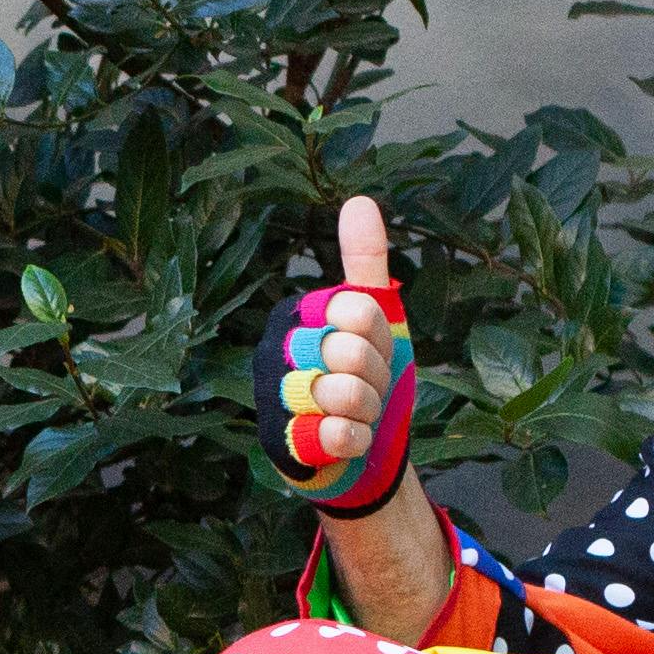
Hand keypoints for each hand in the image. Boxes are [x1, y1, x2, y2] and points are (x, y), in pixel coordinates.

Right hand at [250, 195, 416, 515]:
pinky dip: (356, 440)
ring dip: (367, 411)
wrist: (362, 452)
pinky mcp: (281, 444)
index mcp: (293, 317)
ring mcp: (273, 400)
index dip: (379, 338)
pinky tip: (348, 439)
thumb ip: (365, 263)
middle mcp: (274, 354)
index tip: (373, 350)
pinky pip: (336, 434)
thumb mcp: (374, 319)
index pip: (356, 310)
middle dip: (376, 378)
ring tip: (356, 415)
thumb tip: (360, 200)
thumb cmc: (365, 378)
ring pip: (344, 395)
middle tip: (367, 388)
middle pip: (352, 352)